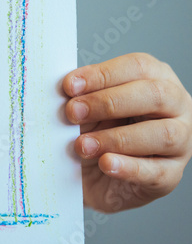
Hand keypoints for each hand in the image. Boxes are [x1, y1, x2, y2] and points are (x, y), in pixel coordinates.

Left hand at [63, 53, 191, 212]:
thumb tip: (63, 87)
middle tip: (73, 113)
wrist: (93, 176)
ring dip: (118, 138)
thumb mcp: (86, 107)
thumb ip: (80, 95)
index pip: (137, 67)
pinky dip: (129, 168)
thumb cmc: (95, 130)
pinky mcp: (172, 174)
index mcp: (156, 78)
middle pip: (155, 95)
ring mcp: (181, 141)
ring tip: (83, 145)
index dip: (102, 75)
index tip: (69, 86)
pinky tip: (106, 164)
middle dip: (109, 103)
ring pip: (163, 134)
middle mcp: (176, 106)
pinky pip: (157, 171)